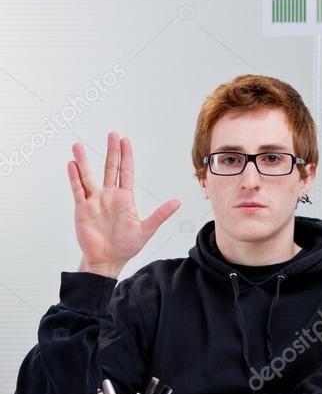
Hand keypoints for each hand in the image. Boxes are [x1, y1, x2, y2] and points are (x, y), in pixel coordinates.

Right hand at [69, 131, 180, 278]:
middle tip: (112, 134)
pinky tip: (71, 165)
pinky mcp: (82, 209)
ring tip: (78, 146)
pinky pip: (78, 190)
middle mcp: (109, 195)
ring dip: (83, 161)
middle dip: (111, 151)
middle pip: (110, 168)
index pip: (126, 171)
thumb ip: (160, 214)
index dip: (126, 156)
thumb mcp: (147, 229)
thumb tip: (178, 202)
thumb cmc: (126, 246)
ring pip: (88, 176)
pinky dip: (74, 177)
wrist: (108, 260)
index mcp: (125, 198)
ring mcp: (94, 201)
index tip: (125, 140)